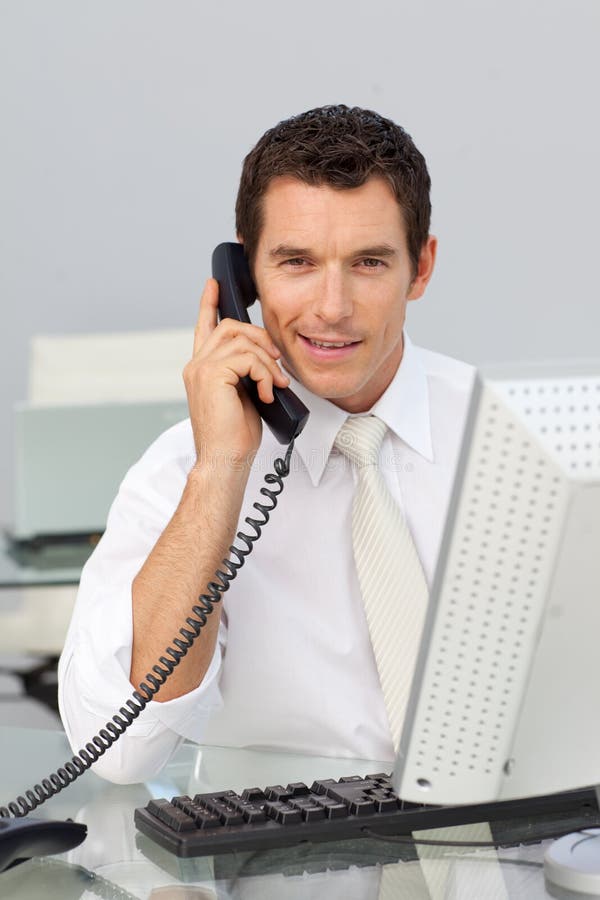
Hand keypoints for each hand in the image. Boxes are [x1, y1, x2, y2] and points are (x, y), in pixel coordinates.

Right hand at [183, 278, 289, 469]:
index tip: (213, 284)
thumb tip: (267, 359)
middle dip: (260, 338)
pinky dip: (264, 374)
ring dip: (267, 361)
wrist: (225, 459)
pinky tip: (266, 394)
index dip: (208, 304)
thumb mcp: (244, 396)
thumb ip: (246, 372)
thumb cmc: (235, 437)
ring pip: (241, 340)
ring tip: (274, 384)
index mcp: (202, 369)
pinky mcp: (211, 375)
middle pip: (230, 326)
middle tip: (276, 362)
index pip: (203, 328)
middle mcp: (196, 365)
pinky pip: (247, 357)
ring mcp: (201, 369)